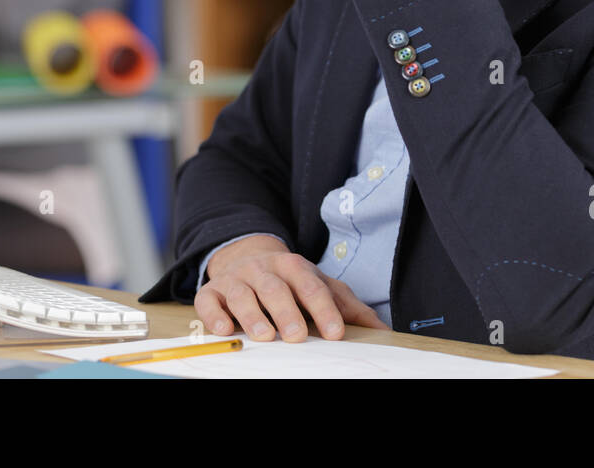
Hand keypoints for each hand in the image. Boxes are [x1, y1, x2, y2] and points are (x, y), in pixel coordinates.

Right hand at [195, 235, 388, 341]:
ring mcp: (236, 279)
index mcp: (295, 267)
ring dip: (253, 315)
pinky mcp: (212, 291)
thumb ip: (348, 307)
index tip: (335, 333)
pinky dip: (215, 315)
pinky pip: (210, 301)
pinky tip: (225, 330)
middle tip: (297, 336)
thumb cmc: (290, 281)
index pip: (312, 287)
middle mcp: (264, 269)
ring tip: (264, 336)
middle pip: (276, 288)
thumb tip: (383, 331)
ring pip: (243, 294)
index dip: (324, 310)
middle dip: (287, 312)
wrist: (247, 257)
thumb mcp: (320, 287)